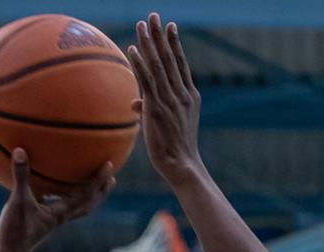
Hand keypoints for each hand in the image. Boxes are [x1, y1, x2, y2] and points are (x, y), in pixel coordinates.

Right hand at [0, 148, 113, 251]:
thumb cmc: (15, 232)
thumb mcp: (18, 201)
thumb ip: (21, 176)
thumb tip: (21, 150)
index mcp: (61, 213)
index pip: (86, 195)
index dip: (98, 180)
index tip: (110, 165)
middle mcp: (59, 217)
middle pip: (87, 204)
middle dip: (100, 192)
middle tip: (111, 178)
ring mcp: (49, 220)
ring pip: (72, 207)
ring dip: (83, 196)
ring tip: (87, 182)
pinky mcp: (37, 220)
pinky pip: (52, 205)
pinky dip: (56, 195)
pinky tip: (47, 185)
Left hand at [127, 13, 202, 183]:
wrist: (182, 164)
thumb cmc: (175, 149)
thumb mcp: (170, 125)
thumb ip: (153, 107)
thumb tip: (135, 102)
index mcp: (190, 95)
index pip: (181, 64)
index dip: (175, 44)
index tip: (171, 26)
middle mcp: (182, 93)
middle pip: (170, 58)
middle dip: (161, 35)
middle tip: (155, 15)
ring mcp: (170, 99)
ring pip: (158, 65)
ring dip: (149, 43)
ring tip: (141, 24)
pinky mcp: (157, 107)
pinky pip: (147, 80)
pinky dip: (140, 63)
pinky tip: (133, 48)